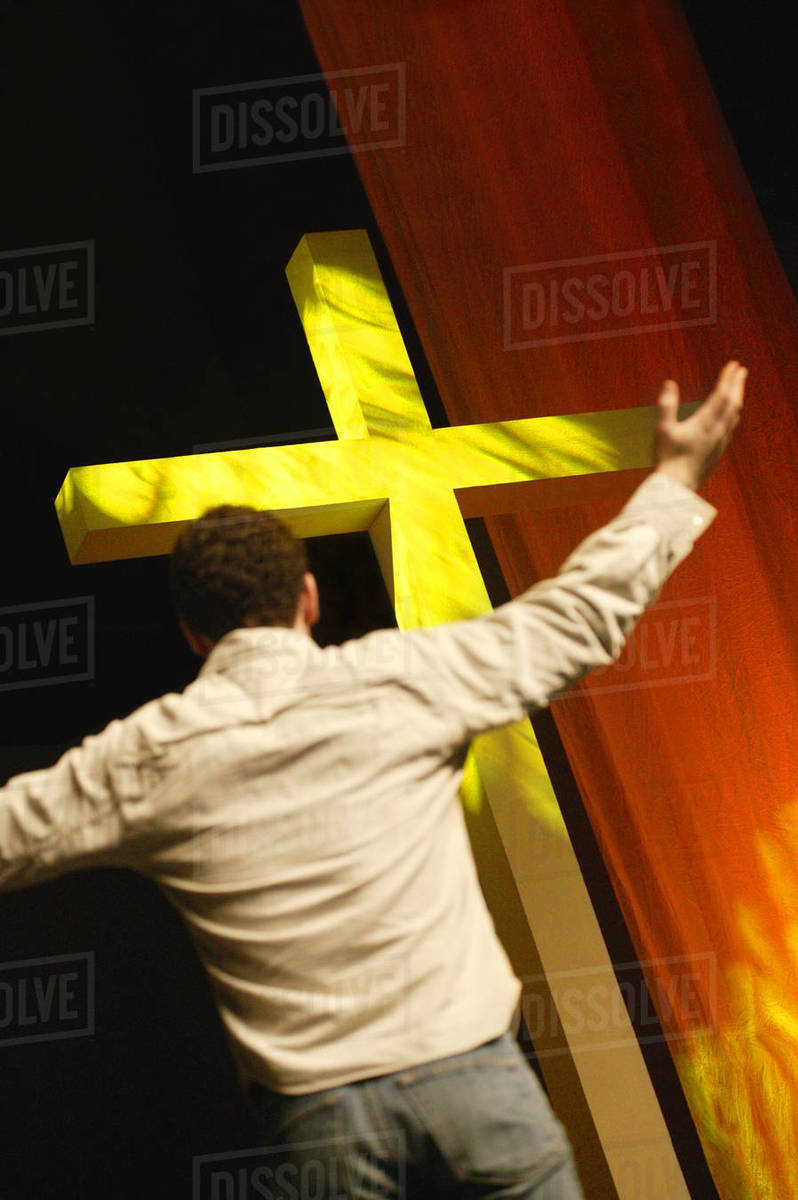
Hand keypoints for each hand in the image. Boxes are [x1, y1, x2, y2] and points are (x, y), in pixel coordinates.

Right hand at [653, 360, 745, 490]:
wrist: (678, 486)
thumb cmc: (668, 458)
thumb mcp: (663, 429)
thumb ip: (667, 405)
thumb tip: (669, 383)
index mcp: (705, 422)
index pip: (721, 395)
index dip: (728, 378)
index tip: (733, 365)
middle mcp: (717, 430)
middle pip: (733, 403)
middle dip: (737, 385)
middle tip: (741, 370)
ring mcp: (720, 441)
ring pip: (734, 415)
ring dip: (737, 398)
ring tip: (737, 389)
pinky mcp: (718, 451)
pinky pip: (731, 427)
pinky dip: (733, 414)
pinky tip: (730, 416)